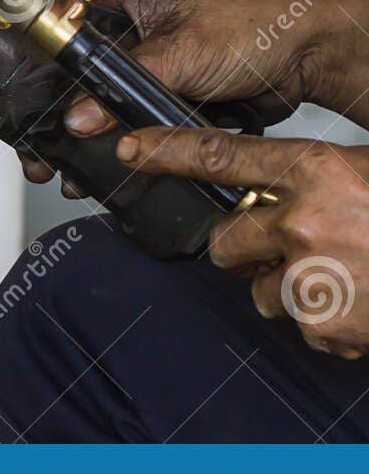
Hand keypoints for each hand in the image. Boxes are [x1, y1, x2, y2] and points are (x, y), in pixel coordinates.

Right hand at [0, 0, 367, 189]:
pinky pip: (107, 124)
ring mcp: (129, 63)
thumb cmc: (257, 23)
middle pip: (45, 62)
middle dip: (19, 102)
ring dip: (52, 136)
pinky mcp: (149, 97)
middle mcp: (112, 26)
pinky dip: (91, 151)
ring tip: (44, 169)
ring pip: (72, 100)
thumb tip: (78, 122)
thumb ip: (127, 84)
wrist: (311, 57)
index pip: (37, 2)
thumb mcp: (185, 49)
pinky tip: (83, 177)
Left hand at [118, 126, 368, 358]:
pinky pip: (298, 323)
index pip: (218, 153)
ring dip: (287, 286)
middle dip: (248, 245)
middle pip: (227, 238)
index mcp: (317, 169)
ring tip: (344, 275)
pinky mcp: (324, 324)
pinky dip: (323, 319)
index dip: (165, 150)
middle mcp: (303, 220)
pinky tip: (360, 300)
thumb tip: (267, 192)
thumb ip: (312, 180)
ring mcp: (310, 276)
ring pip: (258, 288)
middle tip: (293, 244)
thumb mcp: (364, 172)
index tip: (129, 149)